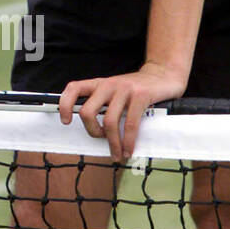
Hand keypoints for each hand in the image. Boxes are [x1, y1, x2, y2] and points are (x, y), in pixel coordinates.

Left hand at [59, 62, 187, 162]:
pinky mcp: (140, 95)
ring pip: (109, 122)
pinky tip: (129, 149)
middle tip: (100, 140)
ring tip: (117, 154)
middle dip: (92, 132)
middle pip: (87, 111)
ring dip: (112, 143)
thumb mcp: (116, 90)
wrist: (164, 74)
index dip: (65, 105)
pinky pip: (130, 124)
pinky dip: (128, 141)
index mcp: (100, 84)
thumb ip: (104, 103)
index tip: (66, 121)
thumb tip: (95, 131)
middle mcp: (109, 84)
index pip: (74, 88)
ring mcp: (124, 89)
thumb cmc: (138, 88)